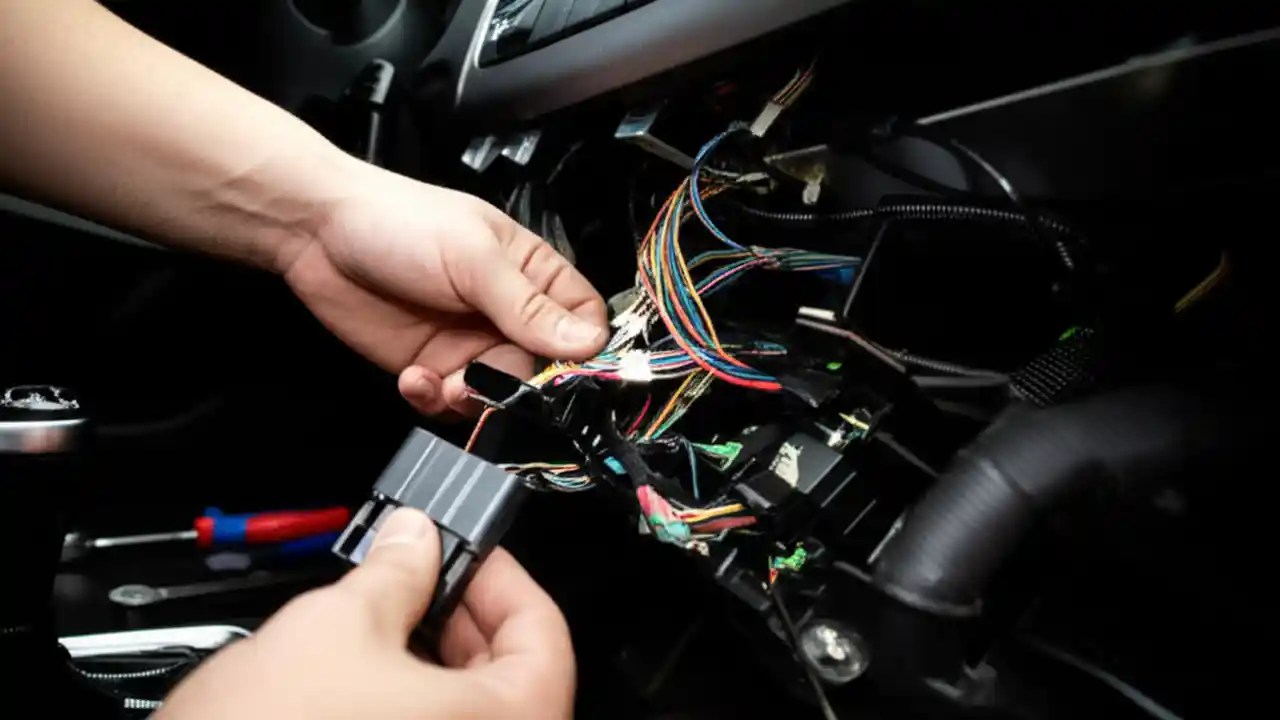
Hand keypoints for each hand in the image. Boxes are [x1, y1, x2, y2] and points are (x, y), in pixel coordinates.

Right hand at [156, 508, 575, 719]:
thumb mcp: (335, 626)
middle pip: (510, 676)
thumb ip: (394, 573)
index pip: (543, 633)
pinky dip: (411, 707)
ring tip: (381, 622)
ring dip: (432, 663)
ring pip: (467, 712)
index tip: (465, 549)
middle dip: (460, 617)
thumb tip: (414, 538)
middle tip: (419, 576)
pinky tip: (365, 681)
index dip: (501, 575)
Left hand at [282, 160, 607, 413]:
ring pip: (500, 396)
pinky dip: (434, 400)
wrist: (317, 232)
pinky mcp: (432, 368)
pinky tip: (413, 379)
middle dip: (519, 386)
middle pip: (545, 371)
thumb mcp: (473, 259)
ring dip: (473, 400)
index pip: (584, 324)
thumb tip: (587, 344)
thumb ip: (527, 306)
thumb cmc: (401, 223)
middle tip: (487, 382)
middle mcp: (508, 314)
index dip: (582, 353)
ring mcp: (471, 344)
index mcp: (533, 275)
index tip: (564, 373)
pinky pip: (452, 404)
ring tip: (441, 384)